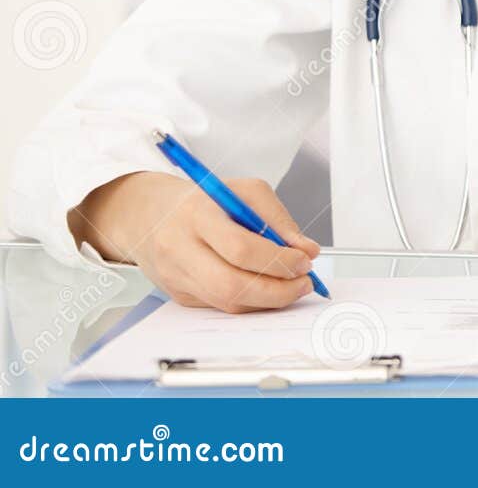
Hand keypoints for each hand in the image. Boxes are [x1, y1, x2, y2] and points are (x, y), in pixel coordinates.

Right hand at [69, 171, 320, 312]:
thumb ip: (277, 219)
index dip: (277, 260)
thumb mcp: (243, 192)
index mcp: (197, 215)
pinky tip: (269, 289)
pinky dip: (252, 301)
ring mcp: (176, 277)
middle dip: (277, 290)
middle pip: (231, 285)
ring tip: (293, 286)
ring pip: (228, 302)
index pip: (240, 247)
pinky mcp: (179, 296)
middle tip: (304, 282)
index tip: (304, 261)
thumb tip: (307, 250)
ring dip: (270, 300)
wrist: (149, 216)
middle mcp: (181, 249)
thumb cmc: (203, 201)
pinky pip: (222, 306)